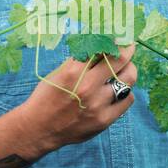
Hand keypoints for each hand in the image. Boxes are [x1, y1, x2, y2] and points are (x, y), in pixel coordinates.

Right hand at [7, 42, 137, 158]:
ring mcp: (97, 104)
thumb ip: (80, 61)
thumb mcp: (59, 72)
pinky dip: (125, 92)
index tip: (120, 39)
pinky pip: (127, 99)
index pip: (103, 48)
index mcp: (73, 71)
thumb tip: (104, 45)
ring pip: (128, 79)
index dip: (115, 41)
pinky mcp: (104, 120)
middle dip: (127, 52)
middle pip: (121, 61)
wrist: (39, 128)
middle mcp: (87, 86)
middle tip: (128, 51)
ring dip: (128, 72)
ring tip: (124, 71)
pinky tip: (117, 92)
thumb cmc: (47, 97)